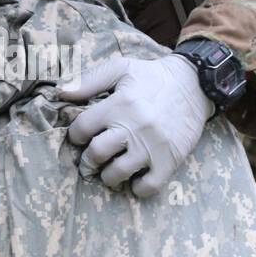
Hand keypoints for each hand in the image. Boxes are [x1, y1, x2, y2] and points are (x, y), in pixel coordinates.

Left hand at [57, 54, 212, 197]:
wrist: (194, 85)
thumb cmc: (153, 77)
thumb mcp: (121, 69)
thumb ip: (89, 80)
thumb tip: (61, 92)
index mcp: (120, 104)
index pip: (83, 128)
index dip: (75, 135)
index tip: (80, 137)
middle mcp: (135, 127)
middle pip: (97, 153)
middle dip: (87, 160)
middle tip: (89, 160)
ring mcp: (153, 146)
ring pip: (117, 173)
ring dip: (108, 175)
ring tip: (109, 170)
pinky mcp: (170, 160)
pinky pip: (147, 186)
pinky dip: (137, 188)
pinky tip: (134, 178)